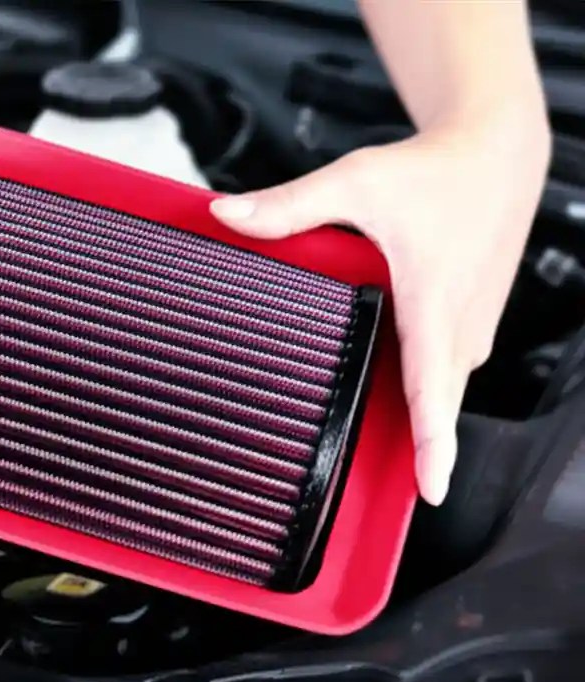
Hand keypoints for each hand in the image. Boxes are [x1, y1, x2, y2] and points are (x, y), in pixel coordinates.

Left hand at [209, 116, 549, 504]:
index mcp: (436, 301)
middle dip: (413, 448)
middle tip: (378, 488)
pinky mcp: (472, 328)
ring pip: (438, 389)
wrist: (497, 154)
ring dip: (412, 418)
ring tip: (372, 455)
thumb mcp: (356, 182)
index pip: (436, 386)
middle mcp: (462, 326)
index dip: (433, 442)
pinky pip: (442, 374)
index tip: (428, 488)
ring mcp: (473, 330)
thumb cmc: (431, 170)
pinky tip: (380, 396)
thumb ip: (290, 205)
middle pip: (435, 403)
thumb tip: (223, 213)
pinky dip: (418, 389)